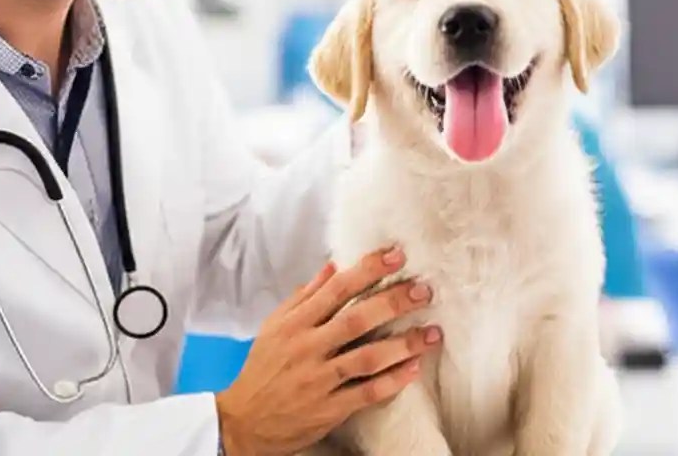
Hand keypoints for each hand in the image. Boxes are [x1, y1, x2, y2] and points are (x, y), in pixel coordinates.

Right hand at [215, 247, 440, 455]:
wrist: (244, 421)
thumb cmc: (263, 368)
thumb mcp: (274, 326)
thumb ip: (304, 296)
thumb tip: (332, 266)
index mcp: (295, 324)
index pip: (336, 289)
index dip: (367, 270)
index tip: (395, 255)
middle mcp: (307, 348)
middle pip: (356, 320)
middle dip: (392, 302)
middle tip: (423, 290)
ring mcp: (319, 380)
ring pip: (367, 357)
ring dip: (403, 344)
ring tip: (433, 332)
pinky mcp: (328, 409)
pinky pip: (366, 393)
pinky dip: (391, 382)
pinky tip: (414, 369)